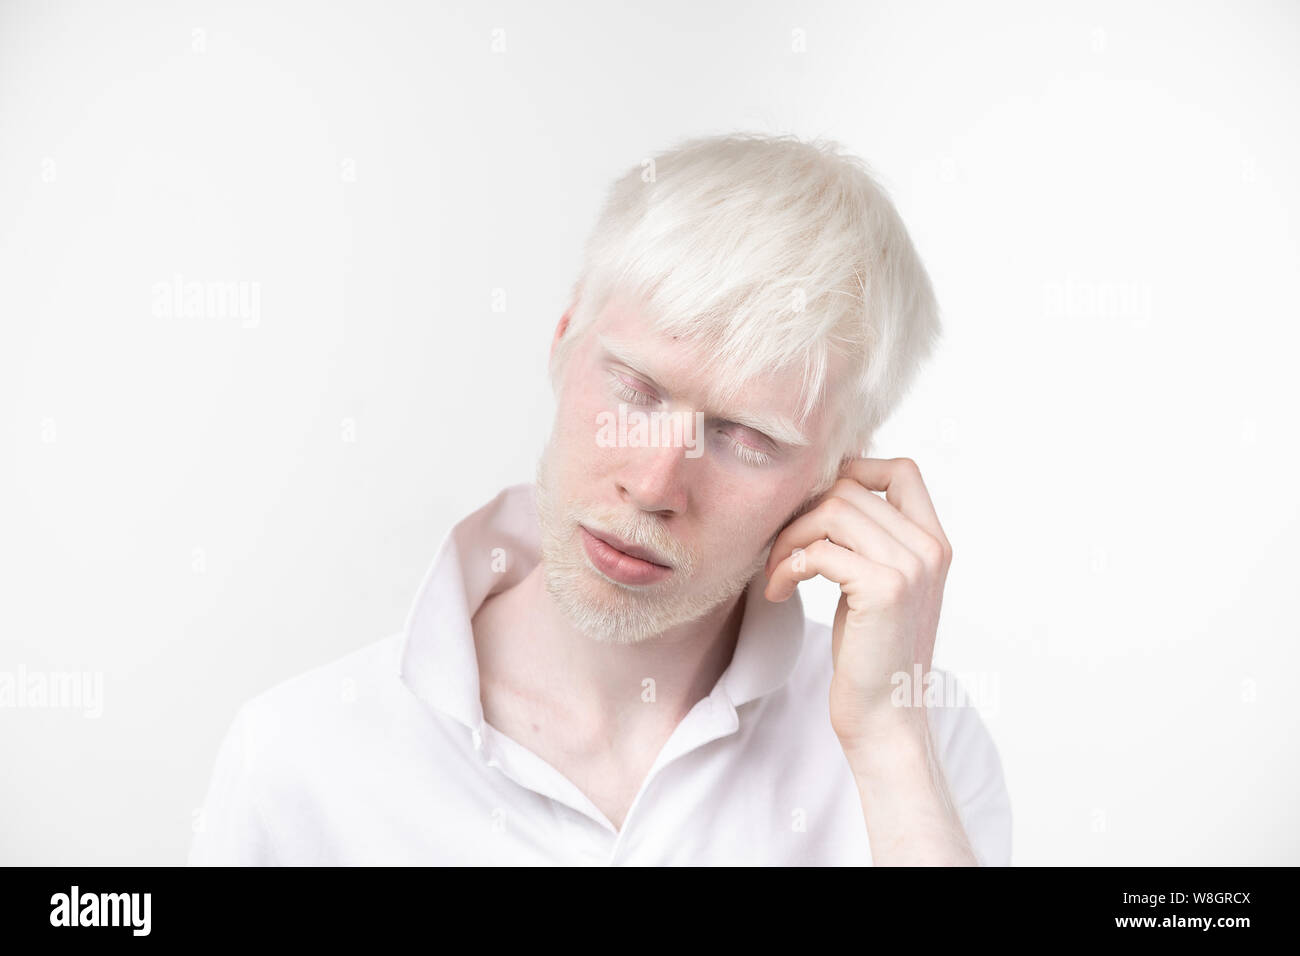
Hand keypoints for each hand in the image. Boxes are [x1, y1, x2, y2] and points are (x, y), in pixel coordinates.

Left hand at [762, 457, 952, 754]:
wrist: (886, 716)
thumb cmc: (872, 651)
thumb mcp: (877, 583)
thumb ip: (866, 539)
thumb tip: (822, 491)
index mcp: (934, 542)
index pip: (901, 470)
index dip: (852, 472)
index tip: (815, 508)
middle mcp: (930, 549)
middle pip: (850, 488)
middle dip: (802, 514)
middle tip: (780, 551)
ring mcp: (911, 567)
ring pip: (832, 511)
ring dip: (790, 538)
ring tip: (778, 572)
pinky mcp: (884, 590)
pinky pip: (819, 551)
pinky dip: (787, 567)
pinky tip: (778, 591)